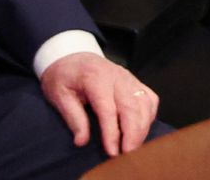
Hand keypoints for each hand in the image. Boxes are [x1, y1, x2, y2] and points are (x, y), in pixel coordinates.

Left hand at [40, 52, 156, 155]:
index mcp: (95, 78)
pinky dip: (149, 115)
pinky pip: (150, 98)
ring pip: (144, 103)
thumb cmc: (64, 77)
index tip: (112, 152)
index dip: (112, 132)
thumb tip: (81, 141)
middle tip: (127, 154)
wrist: (71, 56)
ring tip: (133, 146)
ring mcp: (128, 78)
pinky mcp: (135, 82)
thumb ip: (73, 118)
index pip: (108, 108)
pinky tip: (141, 128)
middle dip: (133, 134)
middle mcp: (116, 76)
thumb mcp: (59, 95)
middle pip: (131, 106)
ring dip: (142, 127)